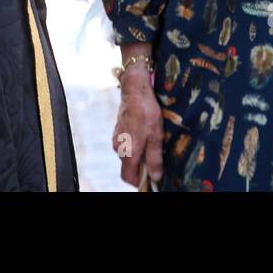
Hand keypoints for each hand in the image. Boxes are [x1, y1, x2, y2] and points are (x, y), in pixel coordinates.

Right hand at [111, 67, 163, 187]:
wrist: (134, 90)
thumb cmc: (146, 112)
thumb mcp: (156, 136)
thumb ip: (154, 158)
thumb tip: (155, 177)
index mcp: (128, 152)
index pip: (128, 177)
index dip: (139, 182)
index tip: (150, 180)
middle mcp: (118, 148)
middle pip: (128, 166)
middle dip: (141, 167)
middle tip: (156, 159)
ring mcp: (116, 138)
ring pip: (128, 154)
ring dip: (139, 154)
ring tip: (152, 142)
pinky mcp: (117, 130)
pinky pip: (126, 144)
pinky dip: (135, 144)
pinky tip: (145, 133)